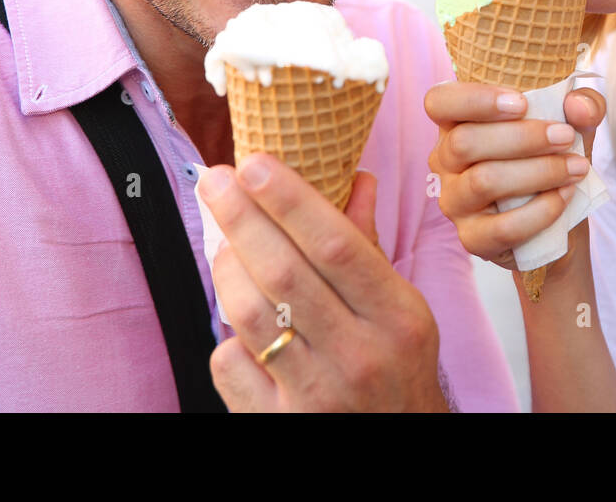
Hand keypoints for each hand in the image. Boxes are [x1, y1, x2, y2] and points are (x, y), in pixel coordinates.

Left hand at [196, 155, 447, 411]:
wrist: (398, 453)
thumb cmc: (397, 372)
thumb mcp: (402, 310)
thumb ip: (368, 247)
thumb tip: (357, 178)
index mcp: (397, 316)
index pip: (336, 243)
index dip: (290, 199)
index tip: (255, 163)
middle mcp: (359, 354)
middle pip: (284, 272)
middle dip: (241, 217)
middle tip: (213, 179)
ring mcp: (316, 393)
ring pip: (248, 313)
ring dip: (226, 267)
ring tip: (224, 242)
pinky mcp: (276, 422)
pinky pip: (229, 363)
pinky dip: (225, 333)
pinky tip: (239, 321)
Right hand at [424, 81, 605, 275]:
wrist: (560, 219)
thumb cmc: (552, 158)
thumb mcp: (574, 123)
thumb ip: (583, 105)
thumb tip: (579, 105)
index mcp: (457, 123)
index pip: (439, 102)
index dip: (474, 99)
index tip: (522, 103)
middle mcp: (446, 161)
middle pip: (464, 142)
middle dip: (523, 138)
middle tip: (565, 137)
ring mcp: (454, 201)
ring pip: (483, 182)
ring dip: (538, 172)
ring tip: (576, 167)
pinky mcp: (472, 238)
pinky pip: (502, 227)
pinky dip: (541, 210)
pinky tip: (565, 196)